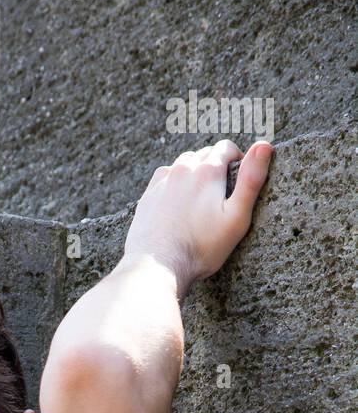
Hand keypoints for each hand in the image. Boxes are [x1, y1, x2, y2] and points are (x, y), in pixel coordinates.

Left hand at [122, 139, 272, 297]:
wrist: (158, 267)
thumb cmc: (201, 248)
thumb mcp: (236, 218)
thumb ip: (251, 180)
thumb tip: (265, 145)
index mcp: (207, 171)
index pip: (226, 147)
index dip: (236, 158)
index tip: (238, 177)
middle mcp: (182, 169)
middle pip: (204, 154)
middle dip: (215, 166)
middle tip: (220, 192)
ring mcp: (162, 182)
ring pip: (182, 164)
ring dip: (193, 172)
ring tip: (199, 197)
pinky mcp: (147, 196)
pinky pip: (164, 178)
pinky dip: (173, 183)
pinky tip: (177, 203)